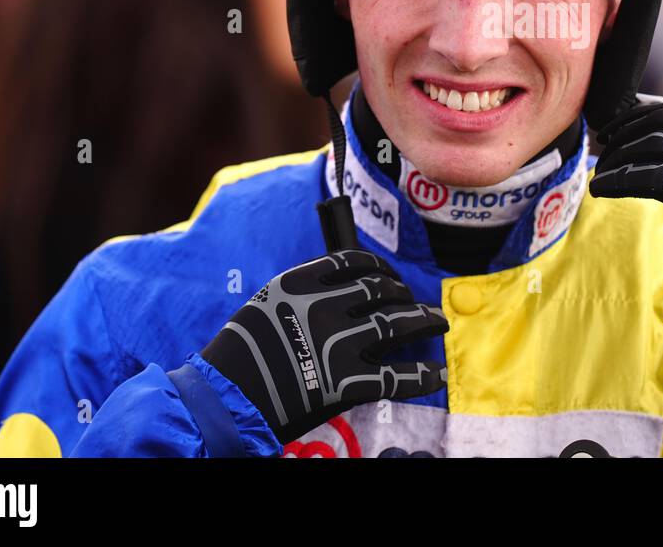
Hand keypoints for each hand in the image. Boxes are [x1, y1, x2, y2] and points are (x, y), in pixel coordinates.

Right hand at [200, 249, 447, 444]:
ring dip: (423, 321)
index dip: (380, 267)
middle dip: (404, 294)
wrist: (224, 399)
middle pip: (382, 290)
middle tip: (412, 300)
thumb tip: (339, 288)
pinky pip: (397, 377)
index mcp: (302, 283)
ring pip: (397, 324)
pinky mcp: (347, 383)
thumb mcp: (265, 305)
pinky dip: (421, 376)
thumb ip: (303, 294)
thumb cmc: (239, 355)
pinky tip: (435, 374)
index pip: (355, 263)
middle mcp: (325, 307)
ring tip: (437, 322)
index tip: (389, 274)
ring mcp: (339, 345)